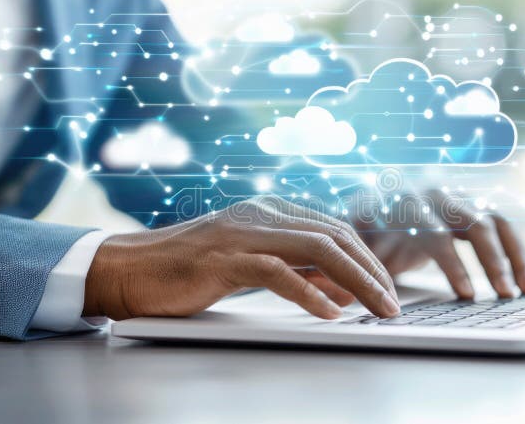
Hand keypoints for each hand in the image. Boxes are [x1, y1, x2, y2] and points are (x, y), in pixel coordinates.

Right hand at [83, 197, 399, 320]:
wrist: (130, 268)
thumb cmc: (191, 270)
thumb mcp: (254, 266)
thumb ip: (298, 270)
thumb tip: (345, 289)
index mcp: (273, 211)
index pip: (336, 230)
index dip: (369, 260)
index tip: (388, 289)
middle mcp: (263, 214)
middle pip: (336, 237)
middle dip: (373, 272)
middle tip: (394, 304)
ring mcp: (244, 232)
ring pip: (318, 250)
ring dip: (356, 282)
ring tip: (378, 309)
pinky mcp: (224, 257)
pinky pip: (278, 272)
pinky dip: (310, 294)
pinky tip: (331, 314)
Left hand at [355, 190, 524, 298]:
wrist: (376, 199)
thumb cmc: (367, 227)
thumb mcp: (359, 238)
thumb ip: (364, 253)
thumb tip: (365, 280)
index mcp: (408, 202)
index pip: (438, 234)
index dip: (454, 265)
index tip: (467, 294)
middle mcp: (439, 195)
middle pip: (475, 224)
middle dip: (492, 260)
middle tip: (503, 294)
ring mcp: (460, 198)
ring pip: (496, 222)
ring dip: (513, 257)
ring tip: (522, 292)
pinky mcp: (475, 208)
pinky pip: (504, 227)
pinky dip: (518, 253)